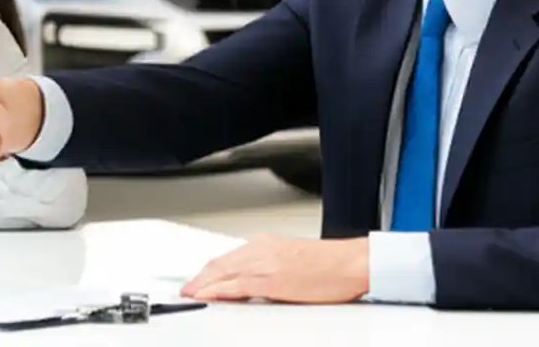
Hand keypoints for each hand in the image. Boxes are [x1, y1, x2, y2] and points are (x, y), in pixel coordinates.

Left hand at [181, 235, 369, 303]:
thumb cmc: (330, 264)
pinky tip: (208, 296)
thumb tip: (254, 284)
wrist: (351, 263)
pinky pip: (237, 285)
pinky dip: (218, 290)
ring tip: (191, 294)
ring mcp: (265, 264)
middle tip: (187, 289)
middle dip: (200, 278)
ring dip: (204, 284)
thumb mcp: (291, 259)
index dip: (209, 271)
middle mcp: (261, 250)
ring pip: (223, 273)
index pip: (228, 257)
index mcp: (265, 244)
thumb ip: (269, 267)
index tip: (198, 279)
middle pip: (220, 264)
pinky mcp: (272, 280)